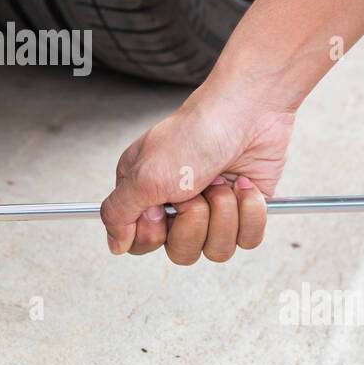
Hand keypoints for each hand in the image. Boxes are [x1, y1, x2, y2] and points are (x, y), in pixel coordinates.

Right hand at [100, 79, 293, 264]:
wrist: (248, 112)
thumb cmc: (194, 134)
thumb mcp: (144, 176)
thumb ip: (119, 214)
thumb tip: (113, 244)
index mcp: (145, 194)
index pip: (141, 244)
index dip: (154, 233)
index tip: (161, 206)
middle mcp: (178, 205)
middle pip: (181, 252)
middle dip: (194, 221)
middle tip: (196, 188)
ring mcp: (213, 210)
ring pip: (218, 251)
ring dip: (224, 213)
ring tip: (221, 181)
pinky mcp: (245, 211)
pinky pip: (248, 240)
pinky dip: (250, 212)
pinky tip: (244, 184)